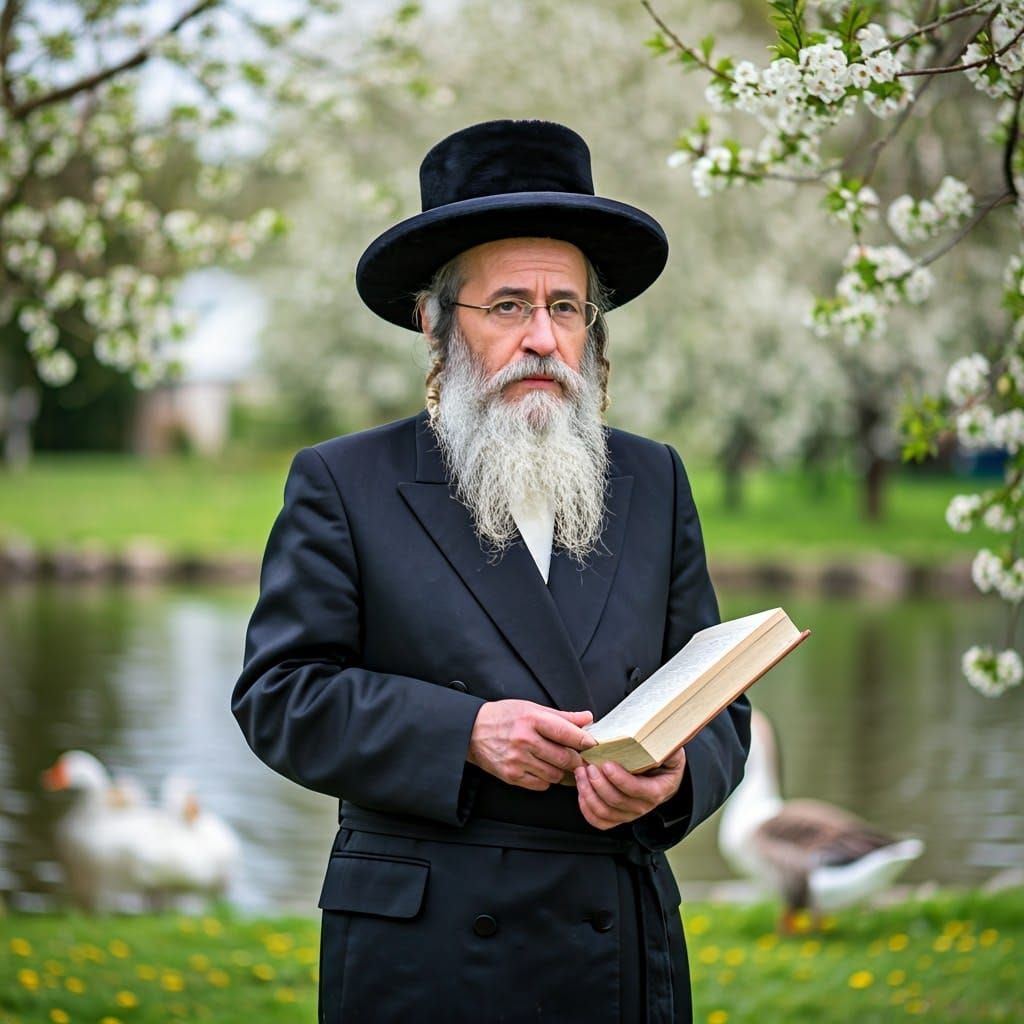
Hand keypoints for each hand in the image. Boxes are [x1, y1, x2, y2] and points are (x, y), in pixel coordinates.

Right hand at [468, 700, 596, 790]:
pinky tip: (541, 768)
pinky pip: (541, 785)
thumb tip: (588, 718)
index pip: (568, 733)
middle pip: (565, 758)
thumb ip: (562, 717)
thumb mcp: (531, 708)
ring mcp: (517, 760)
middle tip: (577, 757)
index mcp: (532, 720)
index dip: (585, 741)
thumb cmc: (504, 716)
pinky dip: (546, 779)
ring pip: (555, 775)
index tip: (592, 744)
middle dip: (576, 759)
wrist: (472, 731)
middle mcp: (524, 741)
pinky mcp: (511, 776)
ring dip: (560, 770)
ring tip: (556, 761)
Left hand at [574, 748, 686, 830]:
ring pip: (605, 812)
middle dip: (598, 783)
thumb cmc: (663, 758)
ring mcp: (629, 813)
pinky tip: (582, 790)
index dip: (620, 779)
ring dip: (589, 793)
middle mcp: (643, 805)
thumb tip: (657, 735)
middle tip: (588, 765)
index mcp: (658, 789)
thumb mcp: (669, 749)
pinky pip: (600, 821)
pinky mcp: (617, 816)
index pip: (637, 790)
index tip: (606, 764)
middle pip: (617, 801)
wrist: (661, 773)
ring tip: (581, 773)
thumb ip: (664, 744)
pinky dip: (586, 808)